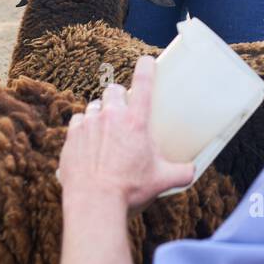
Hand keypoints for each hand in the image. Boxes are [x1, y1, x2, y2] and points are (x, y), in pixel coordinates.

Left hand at [56, 55, 195, 211]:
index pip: (143, 82)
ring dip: (101, 113)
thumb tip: (192, 172)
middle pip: (113, 90)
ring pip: (95, 106)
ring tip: (106, 130)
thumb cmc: (130, 190)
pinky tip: (89, 141)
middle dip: (119, 95)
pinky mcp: (71, 136)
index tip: (147, 61)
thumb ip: (182, 173)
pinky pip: (78, 122)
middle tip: (124, 109)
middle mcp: (111, 116)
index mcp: (136, 121)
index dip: (146, 67)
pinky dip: (84, 127)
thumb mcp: (162, 180)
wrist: (94, 202)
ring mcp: (88, 124)